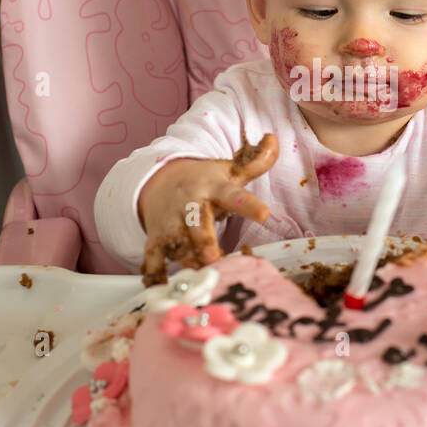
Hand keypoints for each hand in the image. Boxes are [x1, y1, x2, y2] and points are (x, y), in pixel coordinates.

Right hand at [138, 134, 278, 283]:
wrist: (159, 181)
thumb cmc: (203, 180)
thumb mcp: (228, 170)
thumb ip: (255, 162)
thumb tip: (274, 139)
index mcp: (213, 188)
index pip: (233, 194)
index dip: (249, 204)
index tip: (265, 214)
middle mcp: (191, 205)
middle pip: (197, 222)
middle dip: (204, 239)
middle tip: (213, 256)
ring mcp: (171, 223)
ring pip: (176, 243)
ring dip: (185, 259)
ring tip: (196, 276)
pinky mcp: (156, 238)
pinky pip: (152, 257)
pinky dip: (153, 273)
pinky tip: (157, 287)